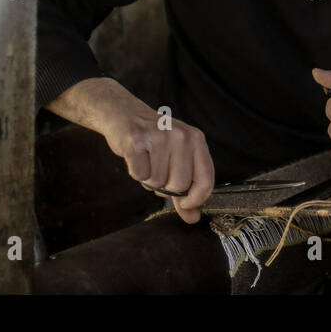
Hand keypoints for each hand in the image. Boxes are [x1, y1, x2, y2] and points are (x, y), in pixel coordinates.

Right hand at [45, 77, 214, 223]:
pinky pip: (140, 175)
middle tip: (158, 169)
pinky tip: (136, 157)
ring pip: (158, 182)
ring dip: (149, 179)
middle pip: (179, 185)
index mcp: (196, 139)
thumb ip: (187, 189)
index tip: (187, 206)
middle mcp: (181, 136)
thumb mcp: (177, 158)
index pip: (206, 179)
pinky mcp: (137, 141)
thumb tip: (193, 218)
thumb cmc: (153, 140)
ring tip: (147, 160)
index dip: (196, 199)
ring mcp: (159, 137)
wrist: (124, 113)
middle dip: (165, 186)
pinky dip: (136, 173)